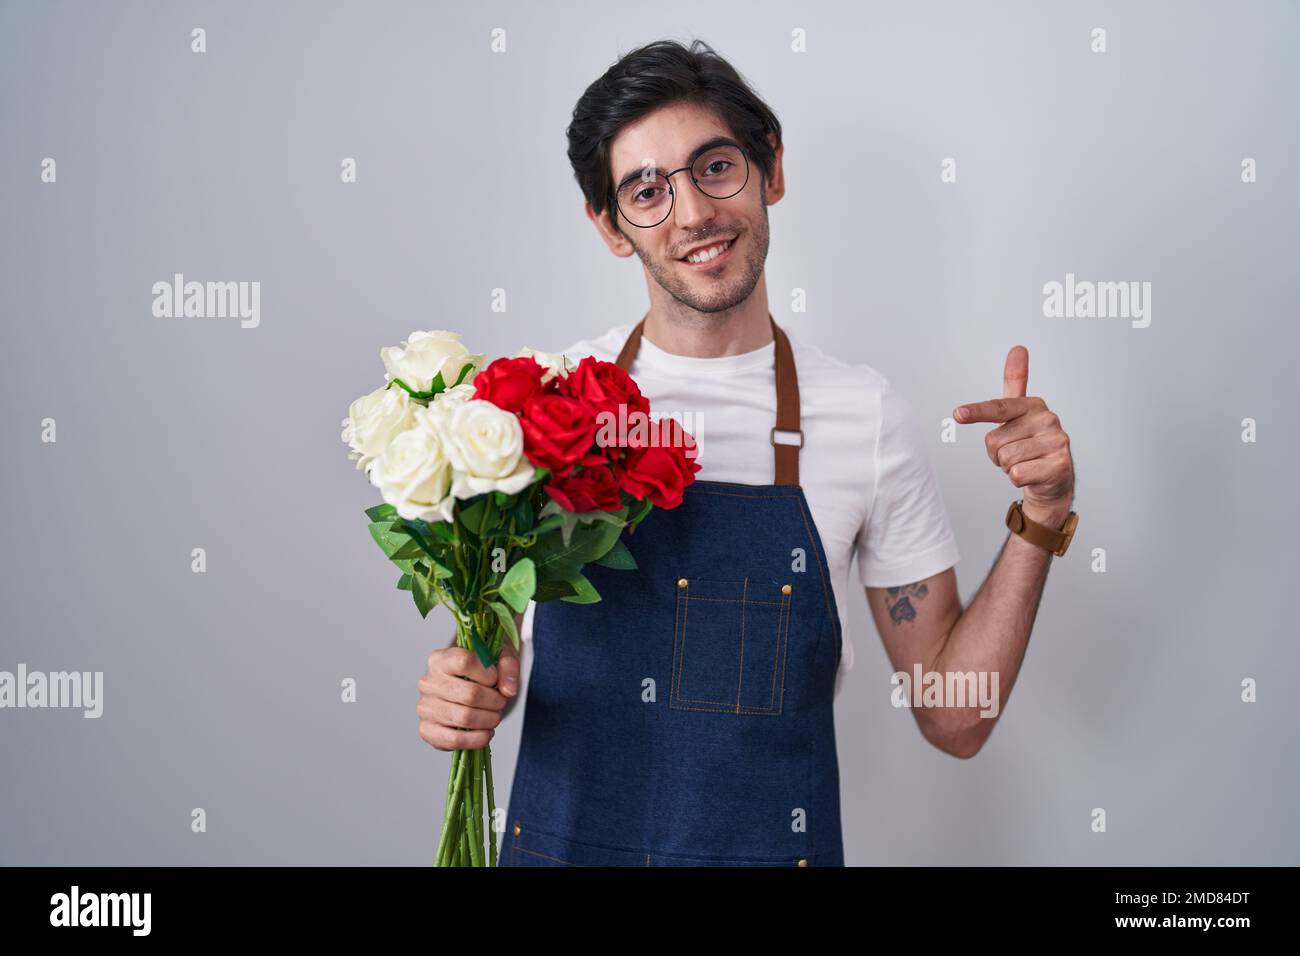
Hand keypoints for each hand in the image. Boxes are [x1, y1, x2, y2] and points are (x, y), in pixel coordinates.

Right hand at [416, 638, 520, 751]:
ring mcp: (425, 707)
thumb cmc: (480, 671)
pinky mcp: (428, 730)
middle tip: (500, 702)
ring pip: (465, 717)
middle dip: (494, 701)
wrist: (467, 689)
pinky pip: (455, 739)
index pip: (465, 662)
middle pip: (470, 694)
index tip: (496, 679)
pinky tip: (485, 732)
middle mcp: (428, 682)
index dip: (488, 674)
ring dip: (489, 720)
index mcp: (440, 659)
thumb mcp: (498, 657)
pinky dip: (477, 739)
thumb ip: (507, 666)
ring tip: (494, 716)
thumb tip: (508, 689)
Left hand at [953, 345, 1074, 526]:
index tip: (958, 413)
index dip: (977, 412)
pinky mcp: (1059, 465)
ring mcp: (1056, 442)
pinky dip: (1019, 479)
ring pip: (1005, 459)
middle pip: (994, 441)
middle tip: (1017, 453)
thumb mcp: (1019, 413)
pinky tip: (1033, 474)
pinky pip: (1017, 474)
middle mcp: (1048, 419)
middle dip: (997, 454)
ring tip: (1026, 462)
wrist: (1055, 478)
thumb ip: (1016, 383)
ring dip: (1008, 467)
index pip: (998, 407)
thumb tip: (1018, 348)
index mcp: (1033, 405)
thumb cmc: (1031, 442)